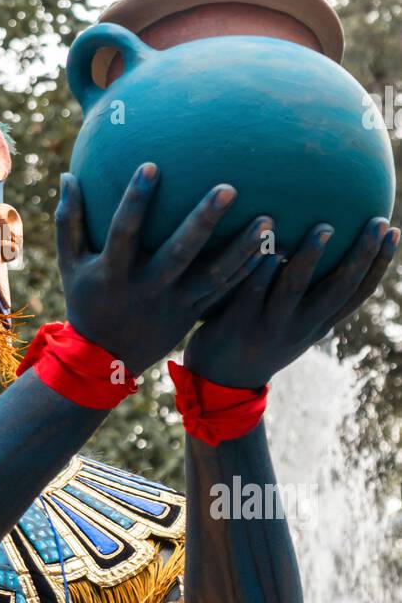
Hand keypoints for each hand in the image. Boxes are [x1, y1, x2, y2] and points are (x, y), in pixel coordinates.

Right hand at [56, 165, 270, 377]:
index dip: (135, 201)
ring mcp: (174, 304)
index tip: (151, 165)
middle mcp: (147, 288)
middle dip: (204, 221)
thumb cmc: (87, 300)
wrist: (108, 360)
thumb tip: (67, 174)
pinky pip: (225, 292)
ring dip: (242, 249)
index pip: (123, 232)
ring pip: (213, 276)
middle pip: (179, 252)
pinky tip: (274, 249)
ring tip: (269, 219)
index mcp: (114, 272)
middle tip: (229, 187)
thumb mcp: (70, 264)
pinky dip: (249, 272)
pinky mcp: (193, 314)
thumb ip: (68, 220)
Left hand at [184, 217, 399, 388]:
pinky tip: (270, 245)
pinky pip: (250, 293)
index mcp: (318, 324)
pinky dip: (261, 271)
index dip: (378, 264)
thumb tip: (336, 259)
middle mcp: (300, 326)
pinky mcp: (236, 323)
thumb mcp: (295, 326)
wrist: (218, 381)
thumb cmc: (260, 339)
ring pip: (294, 289)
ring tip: (324, 227)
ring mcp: (268, 325)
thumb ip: (313, 298)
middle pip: (338, 289)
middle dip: (361, 255)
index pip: (357, 293)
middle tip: (377, 221)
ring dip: (311, 257)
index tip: (394, 232)